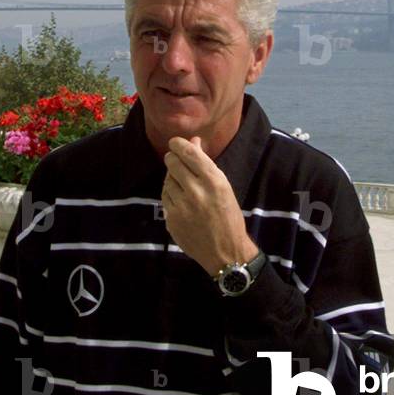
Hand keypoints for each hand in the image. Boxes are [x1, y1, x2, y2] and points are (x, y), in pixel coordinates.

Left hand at [162, 136, 257, 276]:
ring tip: (183, 184)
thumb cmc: (228, 217)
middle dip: (172, 158)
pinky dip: (170, 195)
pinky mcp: (171, 219)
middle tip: (175, 159)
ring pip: (167, 180)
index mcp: (214, 181)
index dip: (179, 144)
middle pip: (173, 164)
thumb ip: (206, 165)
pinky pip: (165, 198)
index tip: (175, 142)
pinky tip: (180, 199)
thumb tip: (193, 142)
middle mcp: (196, 191)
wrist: (225, 252)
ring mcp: (181, 206)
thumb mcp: (224, 188)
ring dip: (172, 178)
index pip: (189, 153)